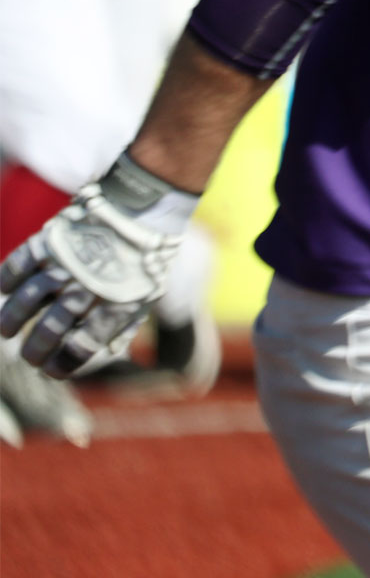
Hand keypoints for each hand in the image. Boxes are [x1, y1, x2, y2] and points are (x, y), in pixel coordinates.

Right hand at [0, 161, 188, 378]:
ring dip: (11, 320)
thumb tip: (103, 353)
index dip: (61, 365)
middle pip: (50, 330)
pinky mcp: (52, 240)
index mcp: (117, 305)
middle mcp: (90, 287)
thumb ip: (123, 323)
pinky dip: (6, 281)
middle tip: (27, 356)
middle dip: (34, 350)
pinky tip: (4, 292)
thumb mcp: (146, 294)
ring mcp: (68, 263)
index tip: (50, 369)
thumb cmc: (144, 257)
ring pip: (27, 301)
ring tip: (6, 332)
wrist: (145, 208)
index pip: (80, 347)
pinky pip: (18, 265)